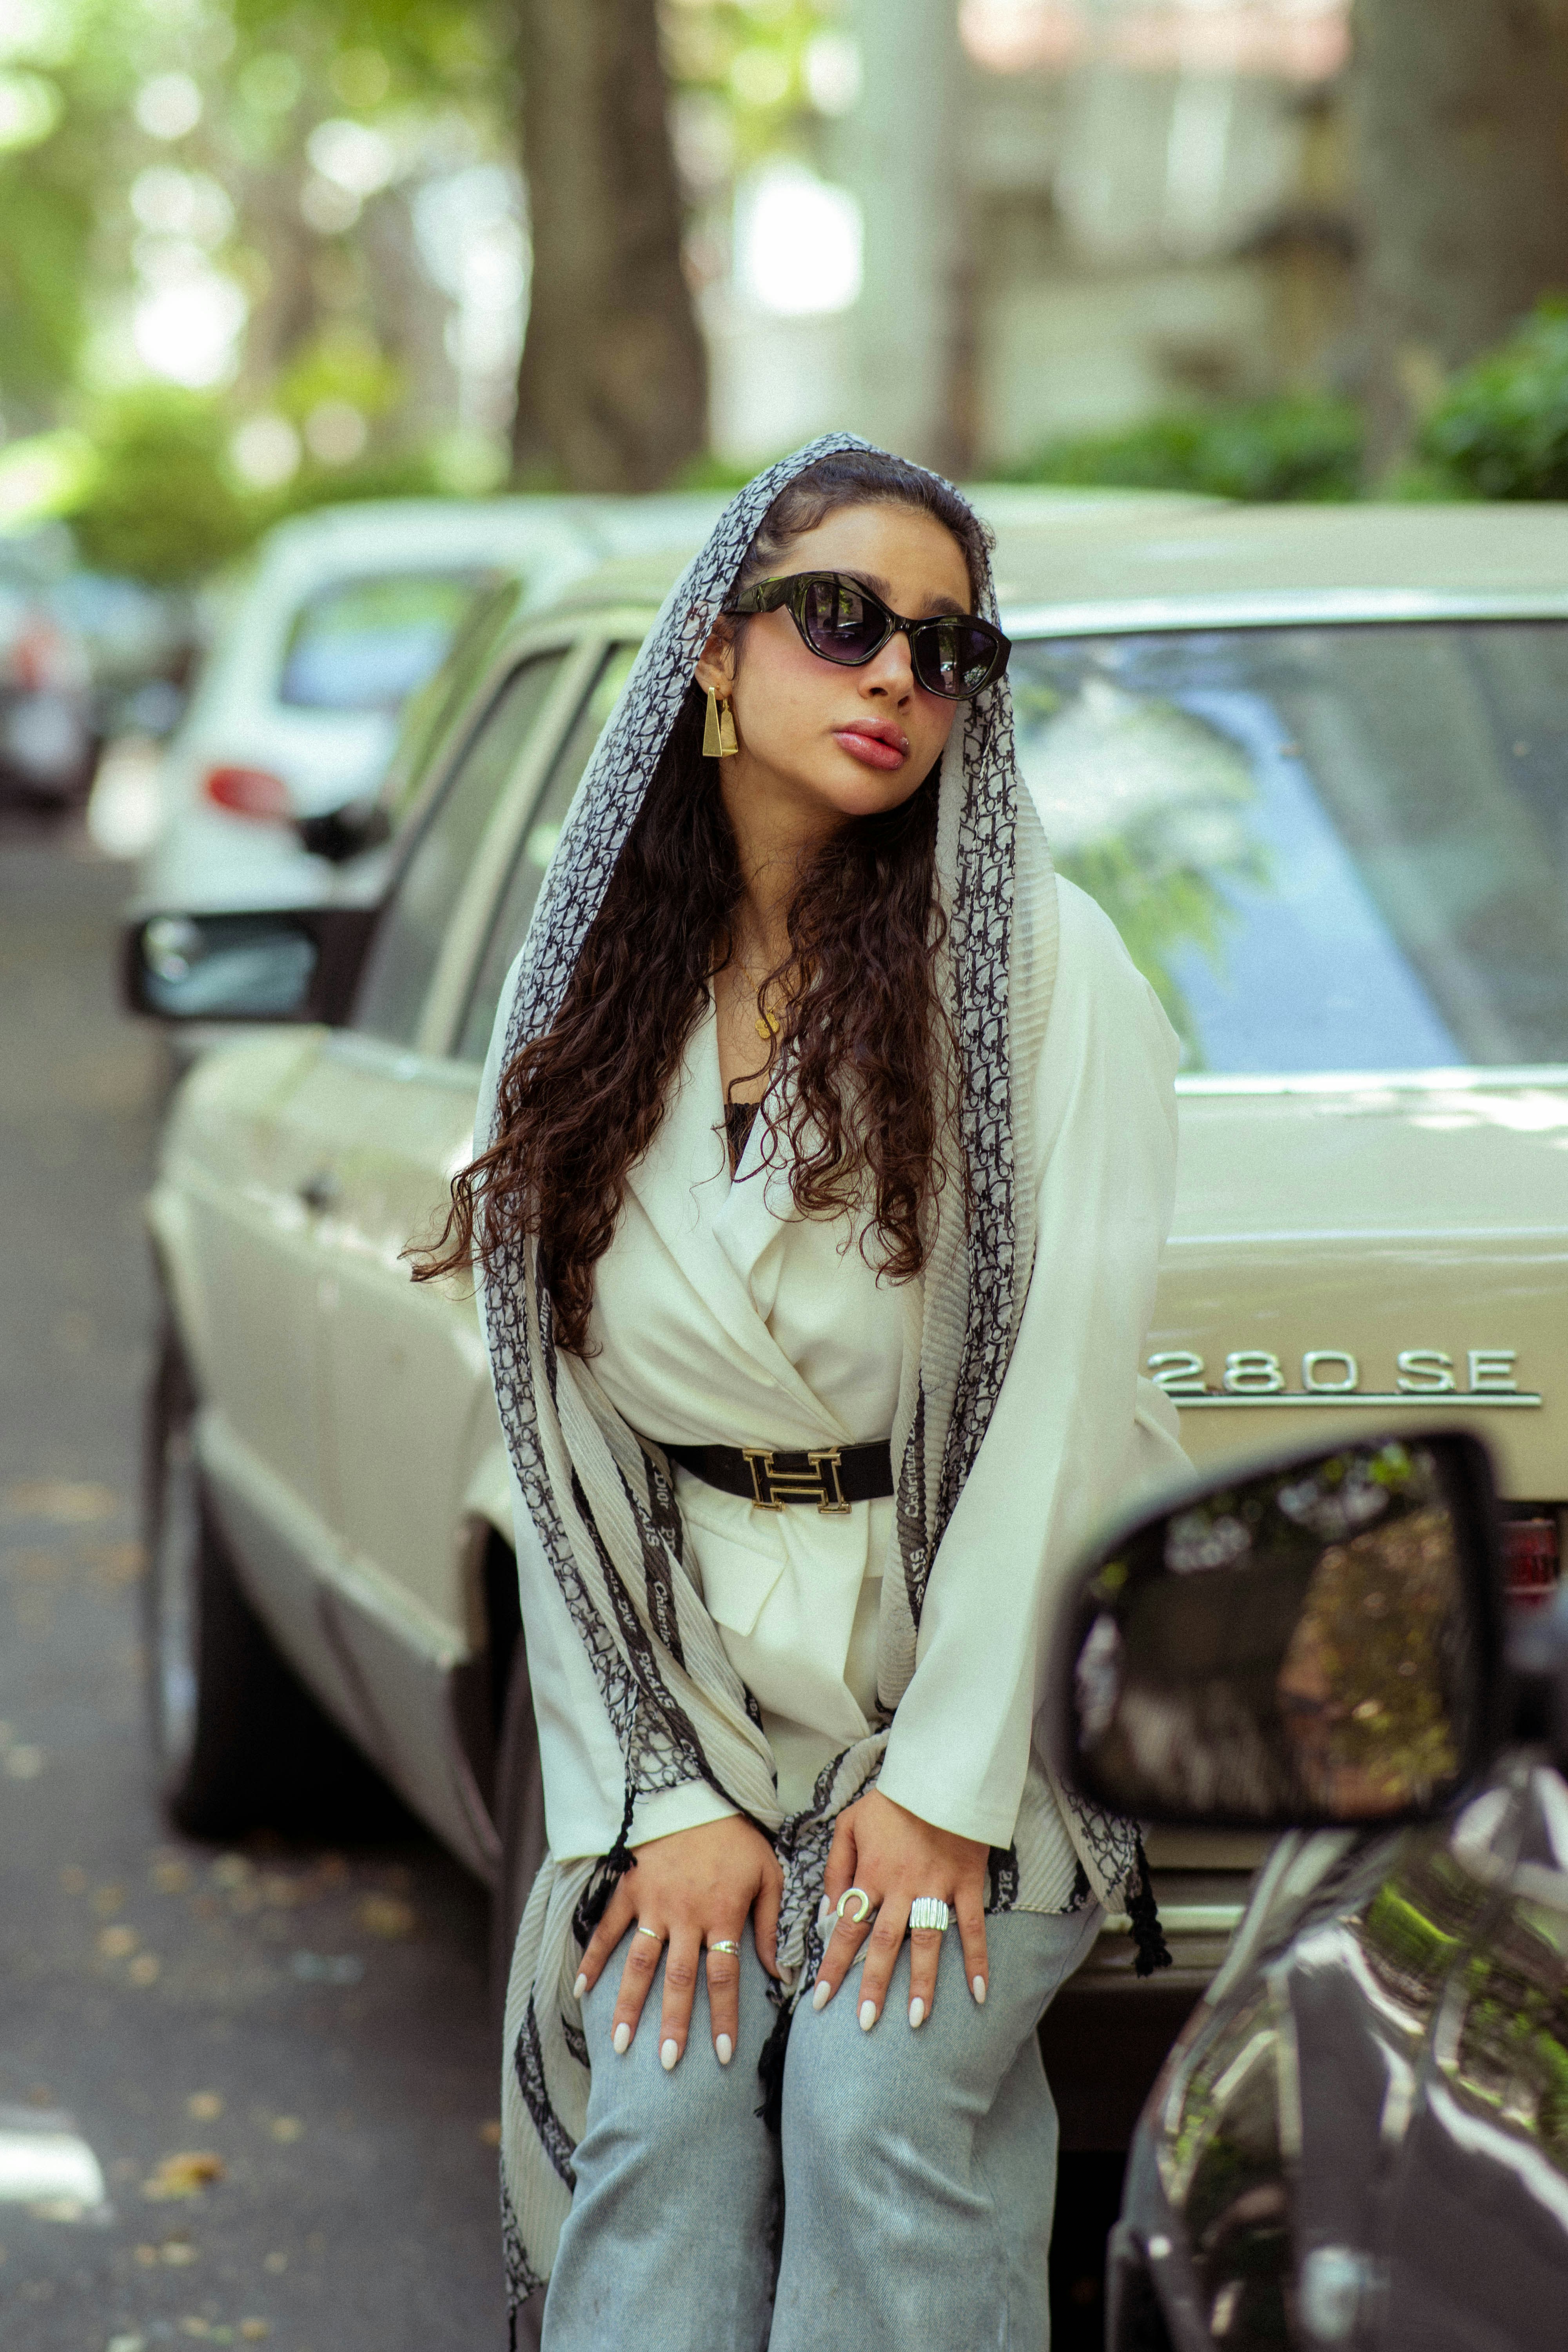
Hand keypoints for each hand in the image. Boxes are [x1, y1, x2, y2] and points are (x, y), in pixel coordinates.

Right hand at [573, 1816, 781, 2071]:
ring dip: (629, 2004)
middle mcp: (686, 1913)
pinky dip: (594, 1958)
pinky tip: (582, 1991)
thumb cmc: (738, 1838)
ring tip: (620, 2045)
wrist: (698, 1792)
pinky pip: (608, 1928)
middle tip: (666, 2065)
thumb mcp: (768, 1875)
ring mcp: (653, 1902)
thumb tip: (779, 1975)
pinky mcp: (630, 1889)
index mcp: (723, 1912)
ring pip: (640, 1962)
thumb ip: (771, 1925)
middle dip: (672, 2023)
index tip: (722, 2056)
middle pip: (679, 1978)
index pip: (724, 1976)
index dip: (723, 2017)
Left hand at [815, 1788, 988, 2031]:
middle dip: (874, 1986)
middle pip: (885, 1944)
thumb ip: (835, 1869)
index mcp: (871, 1875)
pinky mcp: (966, 1884)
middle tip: (866, 2024)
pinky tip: (979, 1993)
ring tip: (916, 2020)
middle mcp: (902, 1887)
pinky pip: (973, 1927)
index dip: (834, 1966)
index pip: (847, 1929)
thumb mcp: (849, 1825)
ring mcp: (937, 1887)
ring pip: (928, 1942)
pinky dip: (977, 1960)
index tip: (821, 2001)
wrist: (940, 1777)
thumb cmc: (891, 1802)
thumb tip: (826, 1914)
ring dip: (923, 1983)